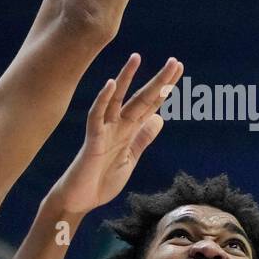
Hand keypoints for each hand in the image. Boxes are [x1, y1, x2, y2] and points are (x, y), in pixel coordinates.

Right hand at [51, 54, 183, 215]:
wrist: (81, 200)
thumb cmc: (102, 179)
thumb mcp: (130, 159)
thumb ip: (143, 138)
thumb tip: (160, 119)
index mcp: (129, 130)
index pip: (151, 105)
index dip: (164, 89)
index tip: (178, 70)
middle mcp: (118, 125)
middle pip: (141, 98)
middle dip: (158, 81)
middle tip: (175, 62)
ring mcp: (104, 130)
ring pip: (116, 99)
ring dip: (126, 79)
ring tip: (136, 58)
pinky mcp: (92, 140)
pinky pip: (96, 117)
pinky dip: (103, 100)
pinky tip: (110, 84)